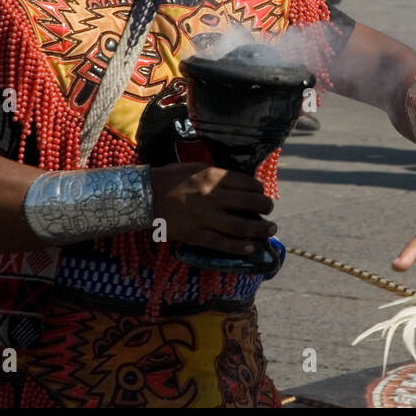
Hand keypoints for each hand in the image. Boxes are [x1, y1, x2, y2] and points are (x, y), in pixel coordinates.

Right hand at [150, 163, 275, 253]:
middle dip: (265, 207)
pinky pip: (221, 243)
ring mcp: (205, 217)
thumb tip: (239, 184)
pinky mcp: (195, 235)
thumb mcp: (196, 168)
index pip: (247, 183)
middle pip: (249, 203)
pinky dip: (238, 247)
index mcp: (213, 177)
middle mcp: (212, 197)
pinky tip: (250, 248)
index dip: (259, 189)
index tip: (261, 193)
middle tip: (269, 210)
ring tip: (270, 230)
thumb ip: (217, 176)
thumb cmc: (171, 178)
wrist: (145, 195)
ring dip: (259, 229)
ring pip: (240, 226)